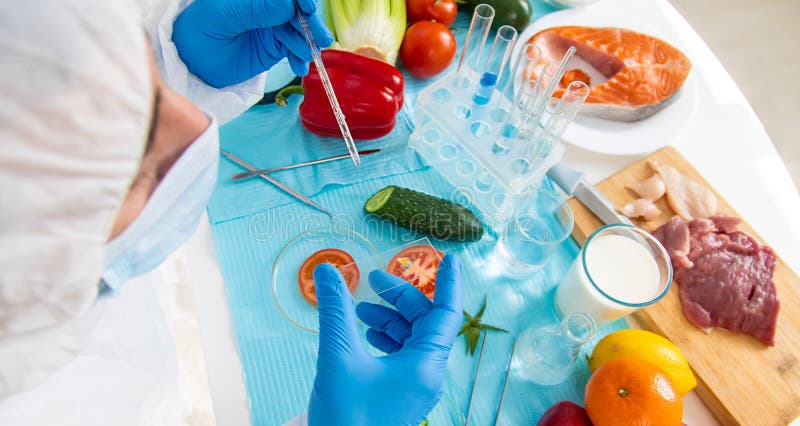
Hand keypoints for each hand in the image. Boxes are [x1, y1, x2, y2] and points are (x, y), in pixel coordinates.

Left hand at [172, 0, 332, 87]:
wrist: (192, 59)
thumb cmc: (200, 28)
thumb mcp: (225, 15)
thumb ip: (256, 9)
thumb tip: (288, 4)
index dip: (301, 0)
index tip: (309, 8)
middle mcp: (268, 7)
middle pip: (298, 10)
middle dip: (311, 23)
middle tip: (320, 37)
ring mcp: (273, 26)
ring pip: (300, 31)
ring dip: (307, 43)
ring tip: (306, 56)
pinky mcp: (275, 47)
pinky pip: (294, 50)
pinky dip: (300, 58)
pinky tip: (299, 67)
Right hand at [309, 254, 462, 425]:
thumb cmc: (346, 418)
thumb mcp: (338, 357)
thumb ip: (334, 310)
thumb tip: (326, 271)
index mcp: (425, 365)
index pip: (448, 313)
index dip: (449, 283)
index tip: (449, 258)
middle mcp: (427, 375)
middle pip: (426, 323)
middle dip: (401, 298)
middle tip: (373, 281)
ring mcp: (415, 387)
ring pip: (412, 340)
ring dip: (390, 319)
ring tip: (361, 310)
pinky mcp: (401, 396)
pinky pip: (402, 357)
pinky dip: (386, 339)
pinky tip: (364, 334)